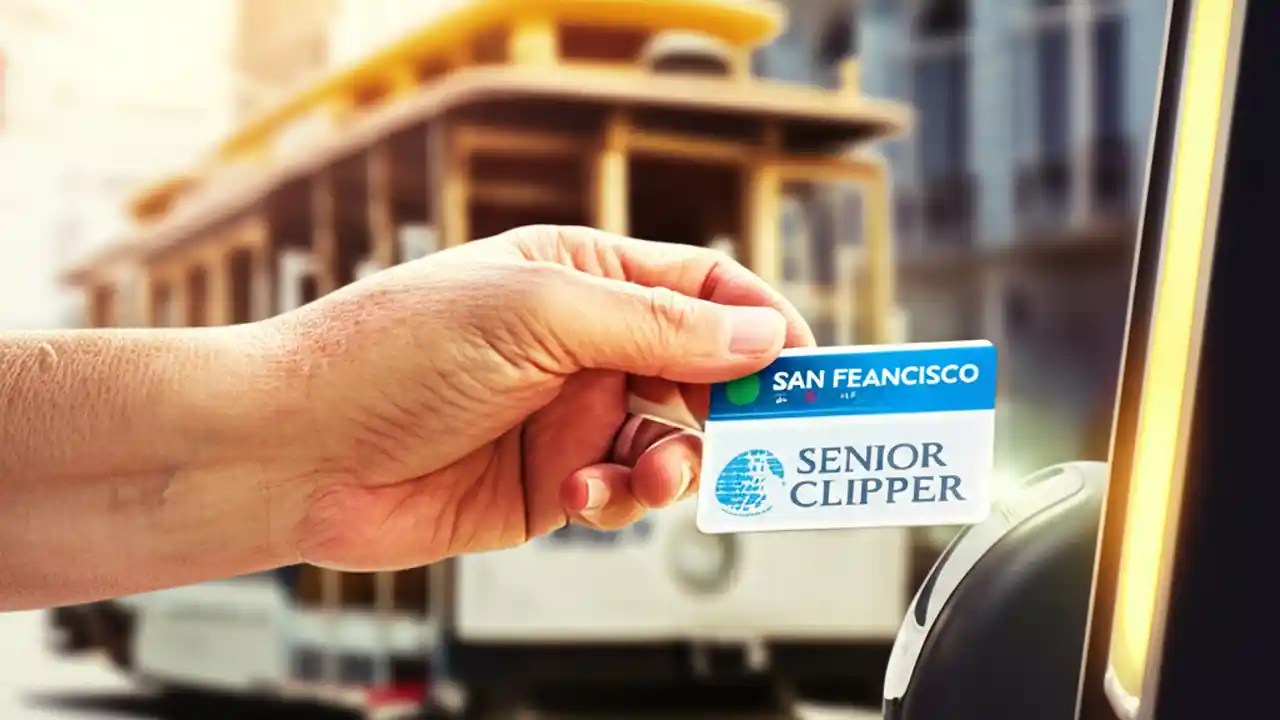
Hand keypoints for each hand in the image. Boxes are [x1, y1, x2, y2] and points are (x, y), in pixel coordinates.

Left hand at [269, 225, 813, 570]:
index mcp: (582, 276)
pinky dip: (621, 498)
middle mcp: (583, 344)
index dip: (761, 323)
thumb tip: (758, 335)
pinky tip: (583, 495)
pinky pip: (623, 492)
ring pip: (673, 440)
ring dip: (679, 461)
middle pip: (702, 370)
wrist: (295, 450)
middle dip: (737, 406)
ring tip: (651, 474)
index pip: (704, 286)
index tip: (808, 368)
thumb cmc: (392, 351)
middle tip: (769, 440)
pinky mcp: (551, 484)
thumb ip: (656, 326)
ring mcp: (568, 416)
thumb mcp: (537, 314)